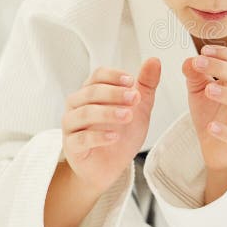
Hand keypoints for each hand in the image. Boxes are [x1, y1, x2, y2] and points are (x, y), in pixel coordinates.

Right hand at [61, 58, 160, 193]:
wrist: (111, 166)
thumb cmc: (122, 133)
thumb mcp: (140, 107)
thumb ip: (146, 85)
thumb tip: (154, 60)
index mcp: (93, 92)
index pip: (98, 75)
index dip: (114, 76)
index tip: (132, 81)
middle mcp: (78, 105)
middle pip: (90, 92)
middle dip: (114, 93)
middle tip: (135, 98)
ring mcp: (72, 126)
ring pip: (83, 113)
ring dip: (107, 112)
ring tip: (128, 115)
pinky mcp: (71, 147)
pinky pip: (80, 139)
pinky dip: (98, 137)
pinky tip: (115, 136)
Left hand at [181, 45, 226, 170]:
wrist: (218, 148)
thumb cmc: (213, 114)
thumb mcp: (199, 91)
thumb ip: (195, 74)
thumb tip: (188, 61)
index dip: (223, 53)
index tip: (204, 51)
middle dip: (221, 67)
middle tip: (199, 63)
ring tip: (208, 90)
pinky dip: (225, 131)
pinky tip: (211, 126)